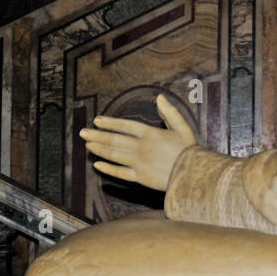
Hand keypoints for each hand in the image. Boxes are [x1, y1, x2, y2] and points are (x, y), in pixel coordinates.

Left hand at [79, 94, 196, 191]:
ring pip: (113, 155)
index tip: (97, 120)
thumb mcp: (183, 127)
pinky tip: (97, 165)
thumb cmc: (190, 150)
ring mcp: (138, 163)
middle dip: (97, 136)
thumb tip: (160, 98)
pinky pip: (120, 172)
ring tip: (87, 145)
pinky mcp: (140, 177)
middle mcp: (140, 147)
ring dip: (98, 149)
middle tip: (83, 133)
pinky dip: (107, 168)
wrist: (193, 174)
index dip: (110, 123)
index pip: (125, 126)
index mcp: (150, 133)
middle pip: (114, 140)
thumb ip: (170, 112)